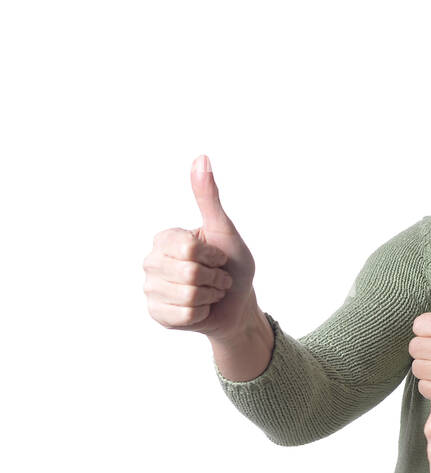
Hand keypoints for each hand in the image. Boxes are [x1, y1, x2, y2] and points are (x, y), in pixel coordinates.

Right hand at [143, 155, 256, 338]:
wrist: (238, 304)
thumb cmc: (233, 265)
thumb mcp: (224, 230)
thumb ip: (208, 197)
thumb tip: (201, 157)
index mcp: (165, 239)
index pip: (189, 249)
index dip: (213, 256)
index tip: (217, 257)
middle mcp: (151, 261)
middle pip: (188, 273)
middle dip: (215, 278)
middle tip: (217, 277)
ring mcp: (151, 289)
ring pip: (187, 296)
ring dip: (210, 295)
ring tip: (210, 291)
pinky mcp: (157, 314)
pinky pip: (184, 315)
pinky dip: (202, 313)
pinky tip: (201, 308)